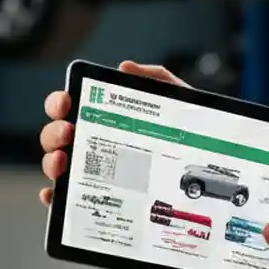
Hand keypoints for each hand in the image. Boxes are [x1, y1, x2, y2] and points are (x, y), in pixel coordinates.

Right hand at [38, 61, 188, 205]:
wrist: (218, 161)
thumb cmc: (192, 131)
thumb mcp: (178, 100)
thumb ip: (155, 79)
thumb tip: (125, 67)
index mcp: (106, 117)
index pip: (70, 106)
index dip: (59, 102)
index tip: (67, 103)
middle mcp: (94, 143)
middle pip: (57, 137)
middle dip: (54, 133)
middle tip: (69, 132)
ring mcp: (94, 172)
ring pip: (58, 166)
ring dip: (51, 163)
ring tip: (64, 163)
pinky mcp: (100, 199)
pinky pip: (67, 201)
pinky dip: (54, 198)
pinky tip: (55, 195)